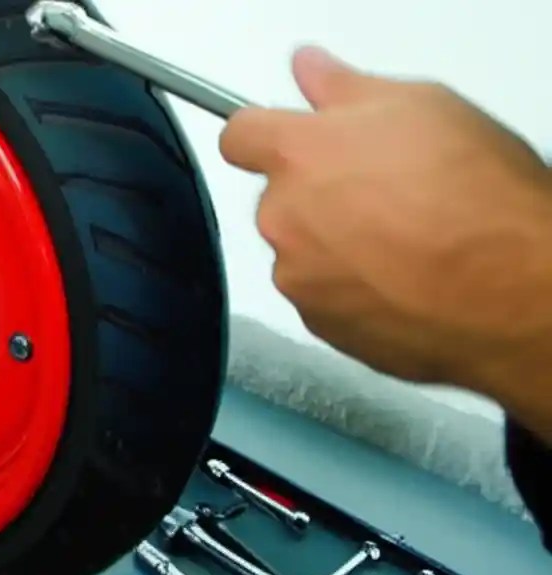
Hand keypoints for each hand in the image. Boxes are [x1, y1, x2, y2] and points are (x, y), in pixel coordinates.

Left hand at [220, 47, 551, 436]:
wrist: (511, 292)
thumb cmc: (478, 200)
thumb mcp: (422, 107)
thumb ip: (346, 88)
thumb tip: (311, 72)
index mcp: (299, 156)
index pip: (240, 135)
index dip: (266, 133)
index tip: (289, 137)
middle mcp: (284, 219)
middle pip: (277, 197)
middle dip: (315, 192)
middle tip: (382, 189)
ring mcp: (298, 278)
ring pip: (301, 250)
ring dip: (335, 244)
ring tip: (403, 239)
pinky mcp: (320, 326)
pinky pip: (324, 297)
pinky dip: (353, 289)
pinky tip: (404, 278)